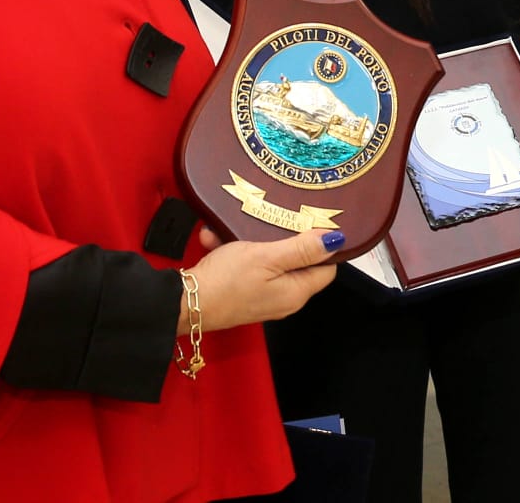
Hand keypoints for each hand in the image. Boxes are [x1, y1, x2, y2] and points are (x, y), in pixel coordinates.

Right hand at [183, 226, 340, 331]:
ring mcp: (263, 297)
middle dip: (285, 237)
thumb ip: (302, 249)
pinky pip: (246, 266)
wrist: (184, 304)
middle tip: (276, 216)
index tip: (314, 221)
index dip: (324, 245)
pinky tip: (216, 238)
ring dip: (254, 241)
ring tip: (238, 226)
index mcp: (296, 293)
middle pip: (298, 262)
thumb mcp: (267, 257)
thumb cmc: (226, 282)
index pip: (326, 268)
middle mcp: (283, 299)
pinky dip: (234, 251)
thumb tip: (336, 240)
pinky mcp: (243, 294)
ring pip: (269, 261)